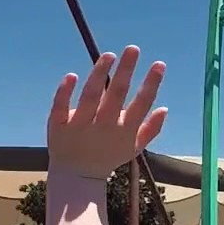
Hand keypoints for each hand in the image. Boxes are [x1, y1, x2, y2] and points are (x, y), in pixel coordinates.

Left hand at [47, 46, 167, 179]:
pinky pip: (60, 106)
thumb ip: (151, 129)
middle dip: (126, 70)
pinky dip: (65, 91)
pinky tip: (72, 75)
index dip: (151, 84)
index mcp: (124, 131)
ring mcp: (80, 126)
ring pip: (90, 96)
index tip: (159, 64)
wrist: (77, 176)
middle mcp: (103, 126)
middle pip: (116, 94)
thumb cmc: (108, 156)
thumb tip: (165, 108)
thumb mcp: (133, 148)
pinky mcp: (58, 126)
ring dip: (99, 73)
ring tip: (109, 55)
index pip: (141, 104)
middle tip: (133, 48)